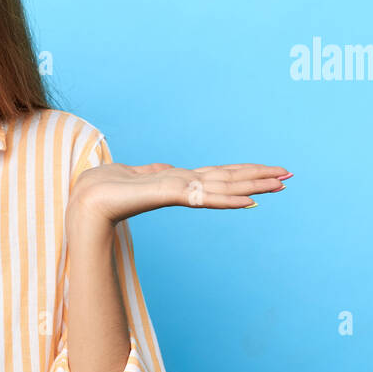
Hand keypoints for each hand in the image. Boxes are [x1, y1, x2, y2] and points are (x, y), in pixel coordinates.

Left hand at [70, 162, 290, 225]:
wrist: (82, 201)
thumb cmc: (101, 189)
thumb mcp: (133, 174)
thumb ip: (154, 173)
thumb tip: (166, 169)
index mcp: (175, 182)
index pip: (217, 176)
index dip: (243, 173)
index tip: (270, 173)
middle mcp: (181, 186)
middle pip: (228, 179)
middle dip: (259, 177)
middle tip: (290, 176)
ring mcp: (176, 191)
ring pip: (222, 186)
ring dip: (253, 184)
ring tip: (280, 184)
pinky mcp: (166, 194)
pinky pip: (203, 196)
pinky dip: (227, 199)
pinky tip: (248, 202)